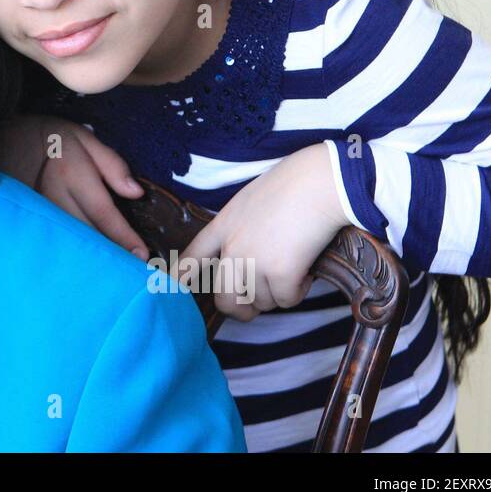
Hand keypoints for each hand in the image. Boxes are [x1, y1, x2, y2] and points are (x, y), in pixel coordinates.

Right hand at [0, 115, 149, 259]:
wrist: (7, 140)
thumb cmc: (54, 140)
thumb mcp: (86, 139)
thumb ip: (112, 165)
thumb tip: (136, 193)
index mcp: (72, 175)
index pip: (103, 213)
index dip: (123, 236)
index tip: (141, 254)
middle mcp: (54, 197)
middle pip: (86, 234)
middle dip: (110, 255)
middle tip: (134, 271)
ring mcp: (39, 211)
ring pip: (70, 242)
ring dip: (92, 258)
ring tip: (115, 271)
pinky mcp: (31, 219)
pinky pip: (56, 239)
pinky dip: (73, 251)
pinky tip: (88, 262)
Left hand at [180, 142, 348, 320]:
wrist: (321, 181)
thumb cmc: (294, 185)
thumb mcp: (251, 201)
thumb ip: (241, 229)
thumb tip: (248, 261)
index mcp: (223, 226)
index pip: (191, 258)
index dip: (179, 280)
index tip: (169, 292)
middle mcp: (232, 247)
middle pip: (223, 299)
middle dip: (244, 310)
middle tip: (261, 303)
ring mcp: (254, 261)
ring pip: (262, 302)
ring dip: (280, 293)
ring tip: (294, 265)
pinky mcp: (280, 272)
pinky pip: (287, 300)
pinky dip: (300, 291)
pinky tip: (307, 269)